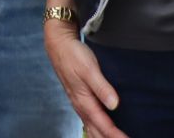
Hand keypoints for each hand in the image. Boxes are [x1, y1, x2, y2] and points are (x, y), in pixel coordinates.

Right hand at [44, 23, 128, 137]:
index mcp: (83, 100)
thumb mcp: (89, 69)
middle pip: (96, 131)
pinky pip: (88, 121)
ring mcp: (78, 103)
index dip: (115, 135)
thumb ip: (102, 87)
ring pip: (91, 127)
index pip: (102, 124)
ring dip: (102, 137)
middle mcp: (80, 105)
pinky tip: (101, 131)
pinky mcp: (78, 98)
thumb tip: (114, 105)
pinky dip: (96, 130)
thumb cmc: (74, 55)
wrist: (58, 44)